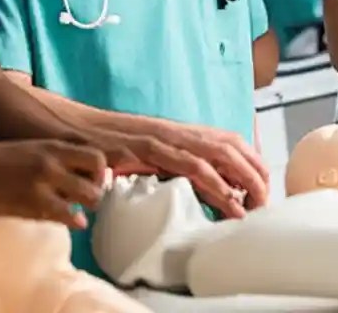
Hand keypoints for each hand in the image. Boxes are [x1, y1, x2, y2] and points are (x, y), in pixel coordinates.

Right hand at [0, 140, 106, 228]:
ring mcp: (44, 184)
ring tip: (79, 210)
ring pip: (87, 198)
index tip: (92, 179)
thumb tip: (82, 176)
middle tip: (88, 198)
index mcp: (54, 147)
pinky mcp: (32, 204)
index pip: (97, 157)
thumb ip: (57, 158)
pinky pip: (65, 215)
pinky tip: (72, 221)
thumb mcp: (33, 148)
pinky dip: (73, 220)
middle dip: (97, 191)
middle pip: (97, 180)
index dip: (100, 171)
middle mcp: (53, 163)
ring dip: (87, 207)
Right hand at [93, 122, 269, 218]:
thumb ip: (172, 164)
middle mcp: (178, 132)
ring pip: (217, 155)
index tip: (265, 183)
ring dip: (240, 180)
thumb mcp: (147, 153)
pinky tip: (225, 200)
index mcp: (181, 132)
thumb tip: (199, 186)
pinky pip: (189, 165)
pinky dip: (212, 183)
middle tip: (265, 201)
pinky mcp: (149, 149)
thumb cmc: (108, 146)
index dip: (252, 159)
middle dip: (255, 173)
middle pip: (231, 146)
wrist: (73, 131)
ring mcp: (164, 138)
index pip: (230, 140)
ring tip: (253, 206)